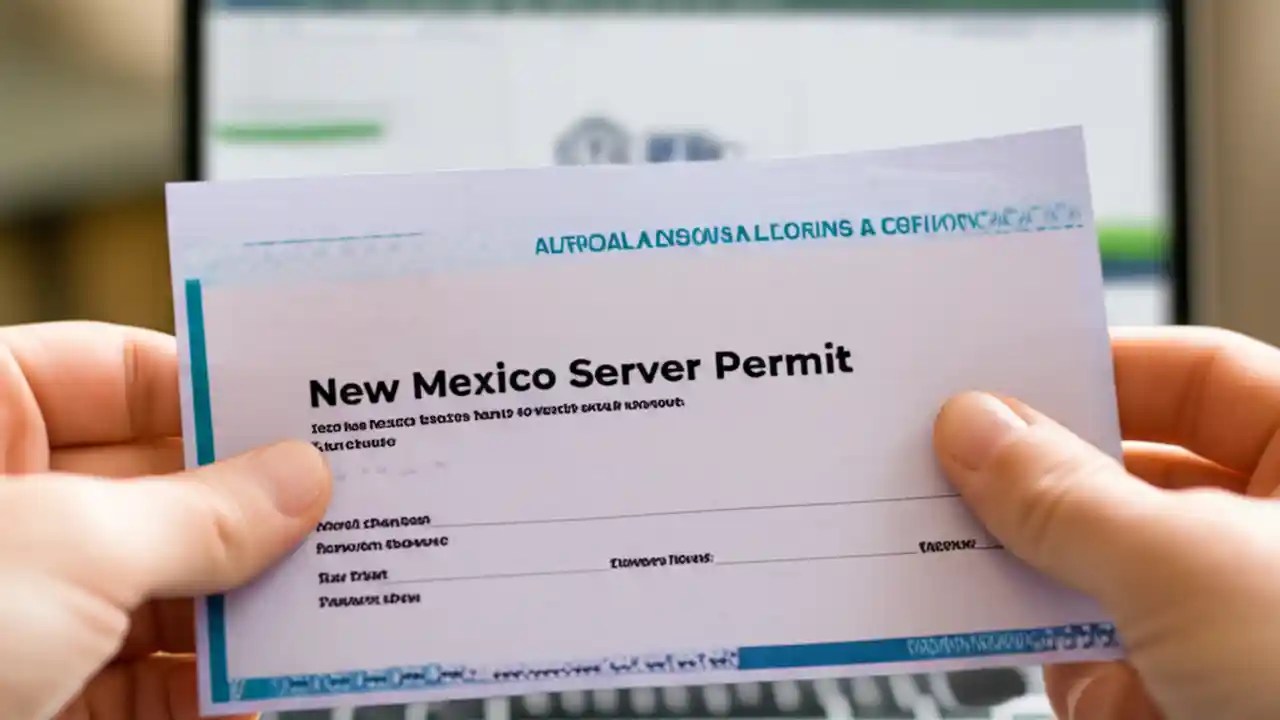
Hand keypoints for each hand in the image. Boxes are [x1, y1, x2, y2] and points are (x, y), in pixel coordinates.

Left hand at [0, 322, 331, 719]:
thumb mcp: (69, 552)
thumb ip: (202, 514)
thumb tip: (300, 479)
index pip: (118, 372)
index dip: (218, 392)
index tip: (311, 421)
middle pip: (157, 485)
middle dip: (252, 510)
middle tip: (348, 512)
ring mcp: (18, 606)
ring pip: (161, 584)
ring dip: (244, 604)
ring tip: (331, 603)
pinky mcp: (38, 691)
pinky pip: (145, 673)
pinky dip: (207, 684)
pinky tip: (262, 686)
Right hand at [933, 327, 1279, 719]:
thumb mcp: (1191, 570)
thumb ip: (1068, 493)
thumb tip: (976, 428)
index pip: (1199, 378)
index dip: (1100, 366)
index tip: (999, 372)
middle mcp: (1268, 540)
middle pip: (1130, 469)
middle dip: (1039, 468)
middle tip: (945, 449)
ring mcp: (1218, 626)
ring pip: (1094, 560)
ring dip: (1020, 551)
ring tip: (934, 529)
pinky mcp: (1172, 698)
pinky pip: (1080, 643)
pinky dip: (1028, 633)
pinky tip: (970, 616)